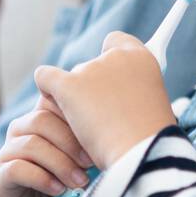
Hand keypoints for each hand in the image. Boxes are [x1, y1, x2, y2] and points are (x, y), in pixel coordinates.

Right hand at [0, 100, 92, 196]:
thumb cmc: (65, 180)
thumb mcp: (80, 158)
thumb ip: (88, 141)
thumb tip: (110, 134)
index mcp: (41, 117)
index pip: (53, 100)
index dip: (75, 116)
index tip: (98, 137)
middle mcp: (21, 129)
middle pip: (42, 120)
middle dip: (70, 143)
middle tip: (91, 164)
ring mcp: (8, 151)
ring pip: (31, 144)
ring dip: (60, 164)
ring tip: (79, 182)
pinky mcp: (0, 176)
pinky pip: (18, 169)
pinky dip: (42, 179)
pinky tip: (58, 190)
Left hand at [33, 31, 177, 170]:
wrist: (142, 154)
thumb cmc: (147, 141)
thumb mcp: (149, 108)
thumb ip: (132, 92)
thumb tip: (111, 98)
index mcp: (142, 59)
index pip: (116, 42)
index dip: (109, 62)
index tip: (108, 83)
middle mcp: (117, 57)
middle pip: (91, 66)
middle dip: (91, 89)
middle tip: (103, 119)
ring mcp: (92, 70)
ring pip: (71, 79)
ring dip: (75, 100)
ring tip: (92, 130)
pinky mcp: (70, 85)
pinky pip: (45, 77)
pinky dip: (47, 91)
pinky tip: (57, 109)